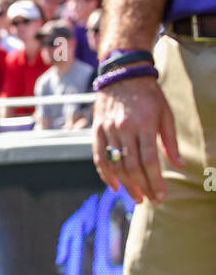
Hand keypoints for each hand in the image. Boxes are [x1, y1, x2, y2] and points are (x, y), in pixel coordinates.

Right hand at [92, 72, 181, 203]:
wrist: (122, 73)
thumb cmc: (148, 94)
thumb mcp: (165, 113)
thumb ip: (170, 140)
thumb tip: (178, 164)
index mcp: (144, 124)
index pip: (149, 160)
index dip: (155, 181)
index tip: (161, 195)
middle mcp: (124, 128)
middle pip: (131, 165)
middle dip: (142, 187)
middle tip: (150, 201)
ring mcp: (108, 129)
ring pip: (115, 163)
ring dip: (126, 184)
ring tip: (136, 197)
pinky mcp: (97, 129)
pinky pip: (98, 156)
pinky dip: (105, 173)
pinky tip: (114, 186)